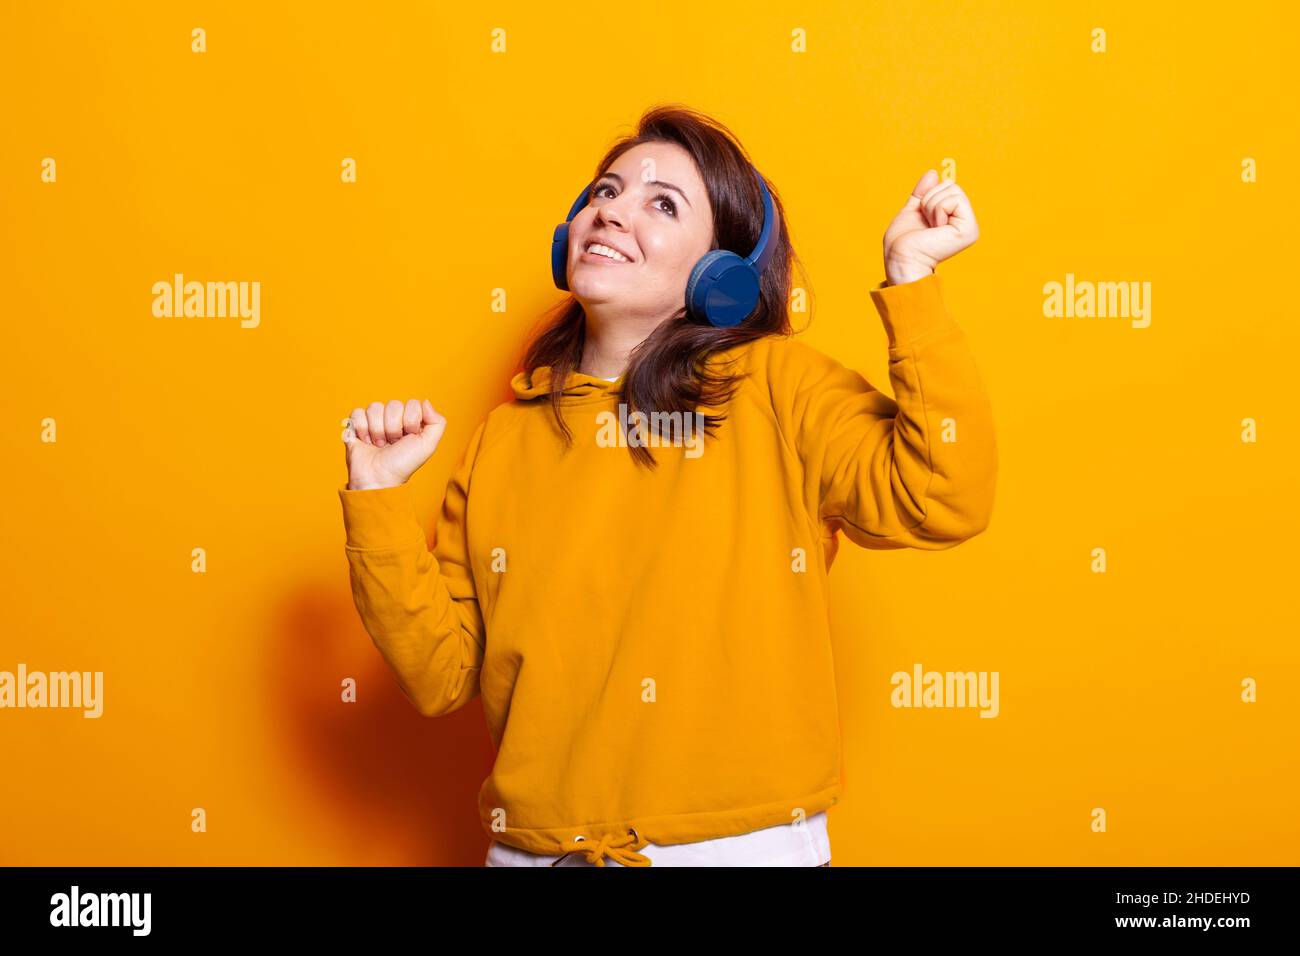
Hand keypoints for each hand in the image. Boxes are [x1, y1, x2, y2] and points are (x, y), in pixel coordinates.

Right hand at [344, 399, 446, 489]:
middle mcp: (392, 419)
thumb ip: (437, 422)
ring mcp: (374, 421)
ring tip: (379, 444)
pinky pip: (357, 413)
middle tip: (392, 443)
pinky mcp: (356, 424)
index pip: (412, 404)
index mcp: (410, 421)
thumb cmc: (402, 464)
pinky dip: (361, 429)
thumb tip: (426, 402)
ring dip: (377, 430)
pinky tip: (366, 441)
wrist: (378, 478)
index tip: (408, 438)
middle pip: (393, 405)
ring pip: (375, 408)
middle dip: (393, 428)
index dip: (410, 421)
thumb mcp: (428, 446)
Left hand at [882, 169, 979, 283]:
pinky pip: (953, 199)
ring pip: (952, 189)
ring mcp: (969, 225)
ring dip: (931, 206)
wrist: (901, 259)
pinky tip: (936, 229)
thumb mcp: (912, 210)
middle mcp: (964, 221)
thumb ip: (923, 192)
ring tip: (930, 227)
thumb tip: (934, 172)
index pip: (946, 185)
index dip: (927, 196)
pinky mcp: (970, 229)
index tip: (922, 217)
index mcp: (953, 217)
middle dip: (929, 199)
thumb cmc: (902, 242)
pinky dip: (937, 210)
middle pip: (950, 184)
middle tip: (926, 223)